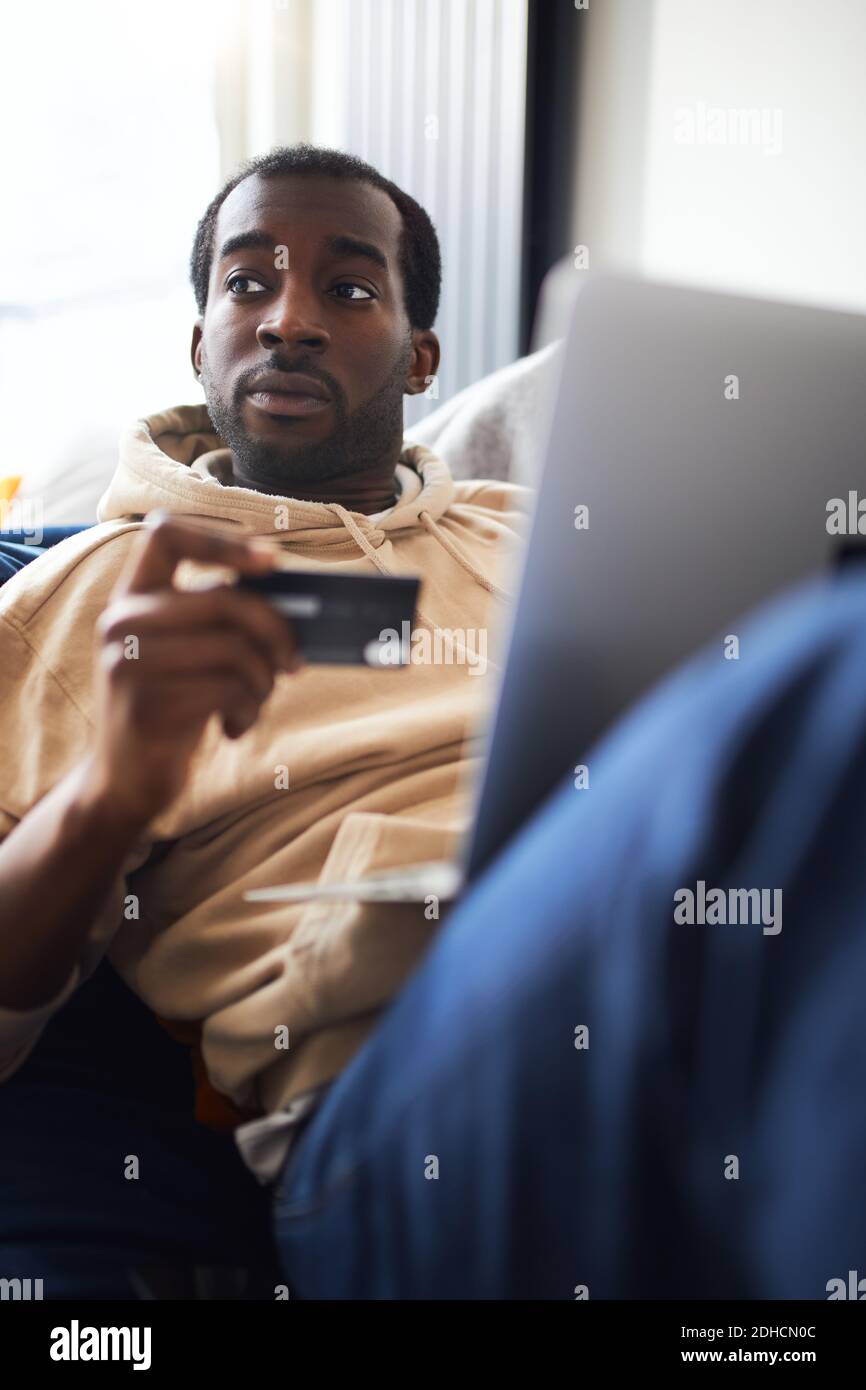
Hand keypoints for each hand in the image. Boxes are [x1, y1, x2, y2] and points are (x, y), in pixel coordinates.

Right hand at [90, 513, 299, 826]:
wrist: (123, 780)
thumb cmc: (170, 708)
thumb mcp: (181, 654)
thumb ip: (214, 621)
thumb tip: (292, 606)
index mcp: (129, 598)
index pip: (164, 535)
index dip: (222, 540)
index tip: (272, 563)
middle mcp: (121, 623)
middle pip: (224, 599)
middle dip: (276, 631)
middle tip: (294, 660)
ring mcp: (129, 664)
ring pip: (236, 649)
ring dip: (265, 680)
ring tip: (257, 698)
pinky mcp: (149, 705)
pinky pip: (230, 690)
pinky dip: (249, 709)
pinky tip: (235, 725)